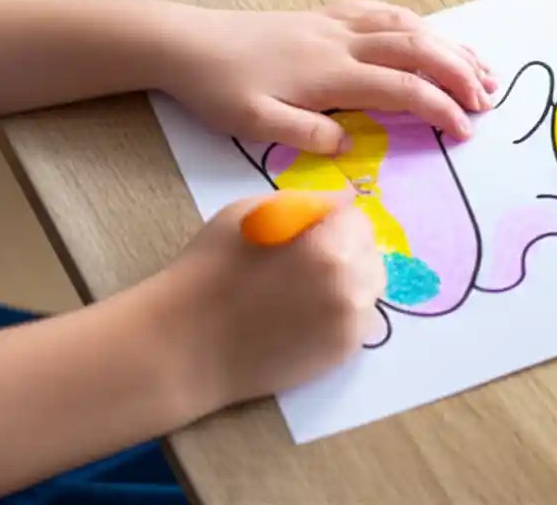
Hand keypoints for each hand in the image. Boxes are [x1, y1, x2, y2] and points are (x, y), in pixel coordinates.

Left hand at [160, 0, 497, 153]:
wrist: (184, 42)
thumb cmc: (217, 87)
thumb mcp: (251, 123)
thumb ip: (303, 134)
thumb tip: (347, 145)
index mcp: (330, 73)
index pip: (403, 88)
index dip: (441, 108)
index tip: (465, 131)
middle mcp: (341, 42)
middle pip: (418, 49)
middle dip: (460, 72)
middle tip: (489, 98)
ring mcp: (335, 24)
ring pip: (407, 26)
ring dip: (448, 45)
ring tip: (480, 67)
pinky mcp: (324, 16)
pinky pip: (382, 12)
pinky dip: (417, 22)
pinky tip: (430, 33)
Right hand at [160, 190, 385, 407]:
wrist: (186, 344)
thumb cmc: (211, 269)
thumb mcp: (252, 212)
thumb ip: (306, 204)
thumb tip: (343, 202)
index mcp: (332, 247)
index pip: (358, 220)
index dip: (332, 221)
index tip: (306, 231)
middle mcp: (352, 288)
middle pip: (370, 254)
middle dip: (346, 249)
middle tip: (304, 259)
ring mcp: (350, 326)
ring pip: (368, 288)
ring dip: (348, 281)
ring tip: (303, 287)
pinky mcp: (342, 355)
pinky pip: (359, 320)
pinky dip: (341, 312)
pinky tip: (305, 313)